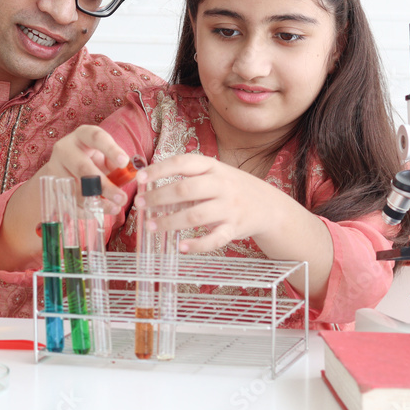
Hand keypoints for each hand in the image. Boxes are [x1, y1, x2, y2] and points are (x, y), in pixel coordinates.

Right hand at [36, 125, 131, 211]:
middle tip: (122, 198)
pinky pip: (68, 201)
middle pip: (83, 167)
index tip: (124, 163)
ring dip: (96, 201)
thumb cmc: (92, 160)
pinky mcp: (50, 185)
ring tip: (114, 208)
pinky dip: (85, 210)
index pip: (96, 137)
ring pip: (75, 188)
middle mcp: (64, 148)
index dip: (111, 149)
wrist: (64, 169)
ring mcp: (54, 167)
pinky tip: (98, 213)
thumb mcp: (104, 157)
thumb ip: (117, 164)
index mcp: (82, 135)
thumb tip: (131, 175)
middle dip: (104, 185)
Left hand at [135, 154, 314, 254]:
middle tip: (140, 204)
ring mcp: (229, 207)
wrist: (269, 206)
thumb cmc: (231, 188)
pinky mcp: (235, 229)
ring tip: (150, 226)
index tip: (140, 178)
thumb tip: (150, 185)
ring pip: (195, 216)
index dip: (159, 170)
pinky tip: (180, 247)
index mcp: (213, 167)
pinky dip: (197, 245)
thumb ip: (188, 178)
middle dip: (159, 197)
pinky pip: (214, 239)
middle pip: (185, 190)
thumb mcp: (214, 174)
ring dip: (169, 222)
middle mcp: (222, 185)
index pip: (183, 163)